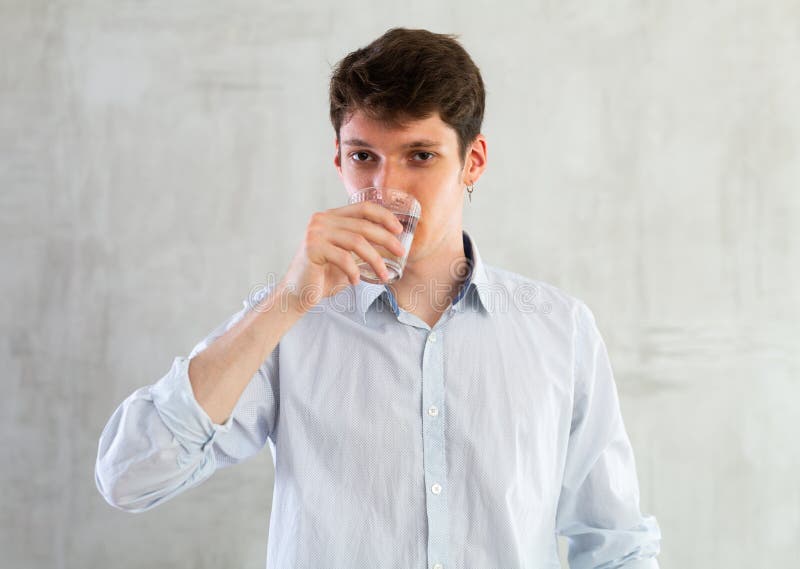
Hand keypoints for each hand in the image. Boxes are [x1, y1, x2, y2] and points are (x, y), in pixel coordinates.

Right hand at [278, 201, 405, 312]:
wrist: (298, 293)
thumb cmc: (325, 276)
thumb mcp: (347, 255)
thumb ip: (362, 245)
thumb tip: (393, 243)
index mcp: (332, 216)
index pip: (363, 207)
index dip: (384, 216)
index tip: (399, 229)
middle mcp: (322, 220)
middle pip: (363, 225)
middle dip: (386, 239)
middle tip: (401, 252)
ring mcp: (316, 232)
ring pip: (357, 242)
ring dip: (375, 260)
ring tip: (384, 274)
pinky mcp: (312, 248)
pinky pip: (343, 258)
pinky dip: (354, 272)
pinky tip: (356, 281)